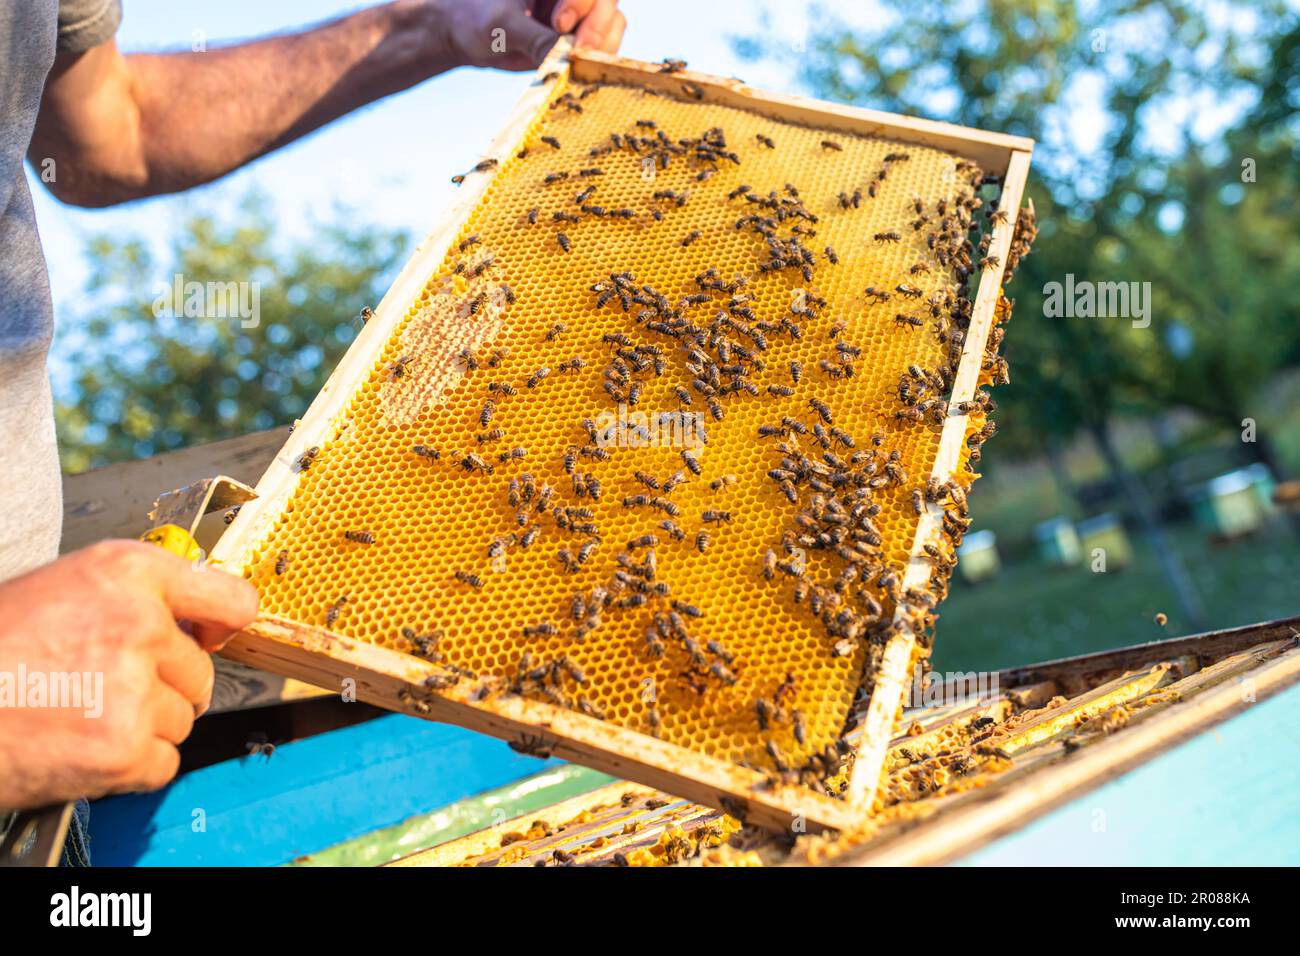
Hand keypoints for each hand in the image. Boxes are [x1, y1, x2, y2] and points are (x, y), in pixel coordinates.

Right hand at [0, 540, 258, 808]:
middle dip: (165, 685)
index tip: (213, 635)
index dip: (222, 624)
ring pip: (183, 719)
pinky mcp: (124, 748)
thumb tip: (195, 621)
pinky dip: (132, 766)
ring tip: (82, 714)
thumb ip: (134, 598)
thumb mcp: (64, 587)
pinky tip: (84, 745)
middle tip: (104, 686)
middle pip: (201, 670)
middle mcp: (140, 625)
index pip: (229, 598)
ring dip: (144, 725)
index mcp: (127, 574)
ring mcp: (134, 689)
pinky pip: (164, 762)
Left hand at [422, 0, 625, 70]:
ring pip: (613, 21)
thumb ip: (535, 40)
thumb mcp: (504, 26)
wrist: (464, 35)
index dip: (582, 2)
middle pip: (606, 1)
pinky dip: (597, 58)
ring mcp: (577, 12)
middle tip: (577, 51)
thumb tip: (566, 59)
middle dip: (597, 27)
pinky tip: (579, 68)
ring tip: (577, 62)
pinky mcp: (577, 36)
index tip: (560, 25)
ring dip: (602, 45)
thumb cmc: (476, 18)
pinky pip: (604, 44)